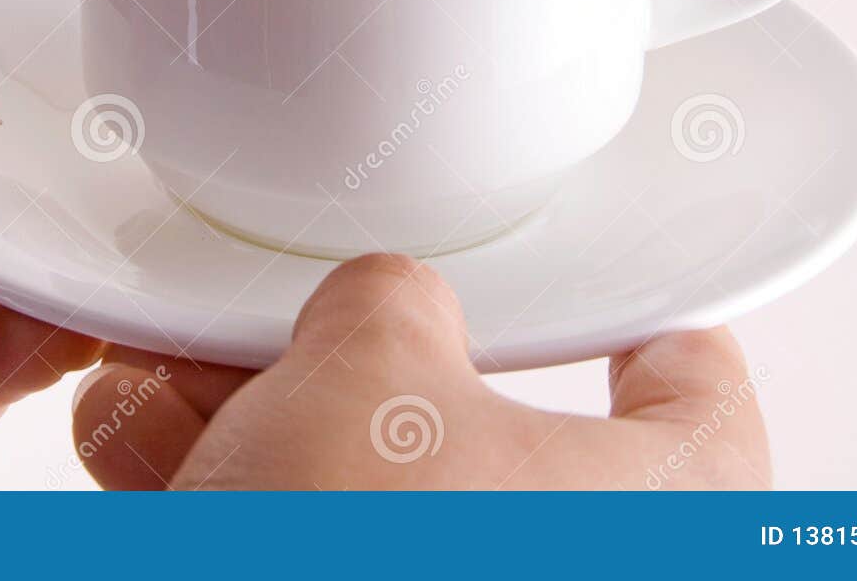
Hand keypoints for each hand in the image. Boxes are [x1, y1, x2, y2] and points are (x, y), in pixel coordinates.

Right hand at [73, 253, 768, 488]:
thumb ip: (392, 303)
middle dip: (348, 372)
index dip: (657, 341)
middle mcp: (578, 566)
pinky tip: (154, 459)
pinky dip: (239, 507)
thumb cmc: (353, 555)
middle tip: (293, 335)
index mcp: (657, 506)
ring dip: (260, 432)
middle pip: (485, 443)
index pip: (702, 402)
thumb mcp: (371, 363)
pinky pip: (319, 551)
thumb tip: (379, 308)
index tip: (631, 325)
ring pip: (372, 505)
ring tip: (178, 393)